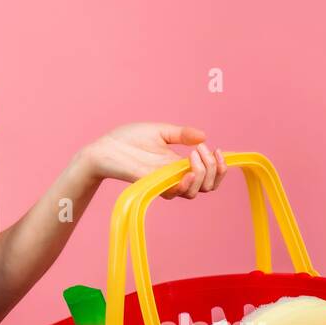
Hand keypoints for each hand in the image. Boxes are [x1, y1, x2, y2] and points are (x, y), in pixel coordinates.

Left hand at [75, 122, 226, 199]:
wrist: (105, 147)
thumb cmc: (128, 138)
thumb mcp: (160, 131)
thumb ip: (182, 134)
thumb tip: (205, 136)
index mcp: (179, 163)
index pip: (209, 175)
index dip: (220, 167)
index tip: (219, 149)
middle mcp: (175, 175)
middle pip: (208, 186)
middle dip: (214, 169)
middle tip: (202, 150)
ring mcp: (165, 182)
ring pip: (195, 192)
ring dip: (202, 174)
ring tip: (193, 156)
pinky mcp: (153, 185)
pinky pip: (175, 193)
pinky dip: (186, 183)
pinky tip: (186, 170)